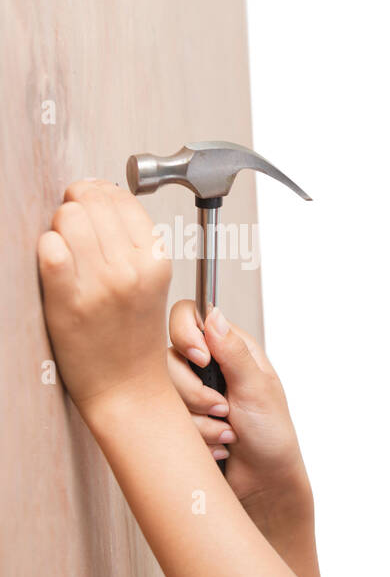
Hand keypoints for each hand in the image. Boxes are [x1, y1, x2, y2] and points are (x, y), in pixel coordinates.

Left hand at [37, 179, 174, 412]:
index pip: (121, 198)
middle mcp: (132, 270)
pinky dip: (46, 248)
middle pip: (91, 202)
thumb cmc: (133, 335)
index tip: (91, 206)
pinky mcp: (68, 301)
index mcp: (157, 261)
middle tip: (75, 231)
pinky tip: (56, 265)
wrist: (126, 386)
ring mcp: (100, 286)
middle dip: (76, 207)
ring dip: (59, 228)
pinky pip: (48, 248)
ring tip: (67, 253)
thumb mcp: (150, 280)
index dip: (99, 195)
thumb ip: (131, 238)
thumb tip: (98, 190)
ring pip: (67, 218)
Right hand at [166, 299, 312, 515]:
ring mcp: (187, 393)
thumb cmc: (271, 436)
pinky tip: (216, 448)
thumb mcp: (258, 391)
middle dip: (195, 393)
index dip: (185, 334)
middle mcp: (205, 366)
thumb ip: (233, 352)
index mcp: (229, 348)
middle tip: (224, 411)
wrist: (263, 484)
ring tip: (226, 435)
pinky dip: (193, 437)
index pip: (187, 315)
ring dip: (197, 421)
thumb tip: (213, 314)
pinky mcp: (177, 420)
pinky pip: (162, 421)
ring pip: (161, 393)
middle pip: (167, 358)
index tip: (201, 360)